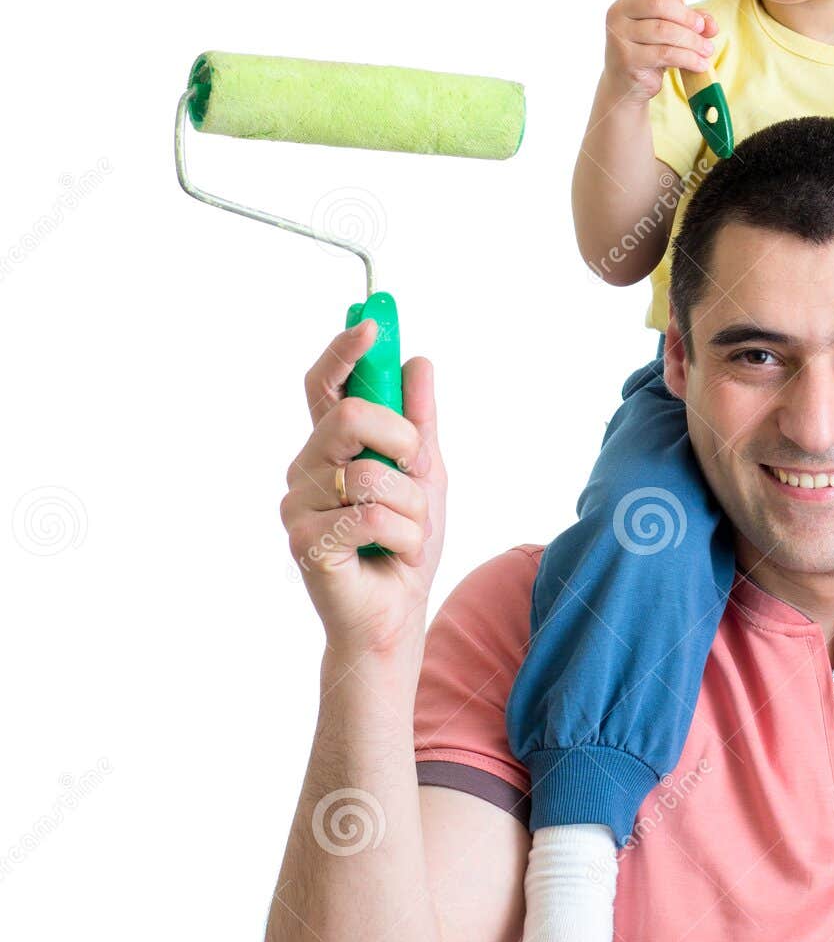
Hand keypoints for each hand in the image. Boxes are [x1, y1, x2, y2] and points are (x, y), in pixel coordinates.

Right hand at [279, 318, 446, 659]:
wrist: (395, 614)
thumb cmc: (404, 546)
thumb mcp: (426, 475)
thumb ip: (419, 422)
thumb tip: (418, 361)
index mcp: (331, 446)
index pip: (326, 386)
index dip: (344, 352)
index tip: (371, 326)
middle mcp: (307, 467)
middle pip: (350, 418)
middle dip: (402, 441)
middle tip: (417, 471)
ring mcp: (299, 503)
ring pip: (373, 475)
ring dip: (413, 508)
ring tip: (404, 532)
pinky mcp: (304, 540)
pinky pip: (375, 517)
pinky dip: (406, 538)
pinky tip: (393, 556)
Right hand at [601, 0, 717, 103]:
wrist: (625, 85)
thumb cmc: (648, 53)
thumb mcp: (669, 32)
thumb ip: (690, 22)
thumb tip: (711, 25)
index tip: (691, 15)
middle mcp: (618, 13)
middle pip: (658, 3)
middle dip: (687, 17)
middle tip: (704, 31)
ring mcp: (619, 36)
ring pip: (663, 30)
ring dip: (692, 41)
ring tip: (707, 50)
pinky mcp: (627, 58)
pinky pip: (664, 53)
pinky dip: (687, 58)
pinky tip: (700, 64)